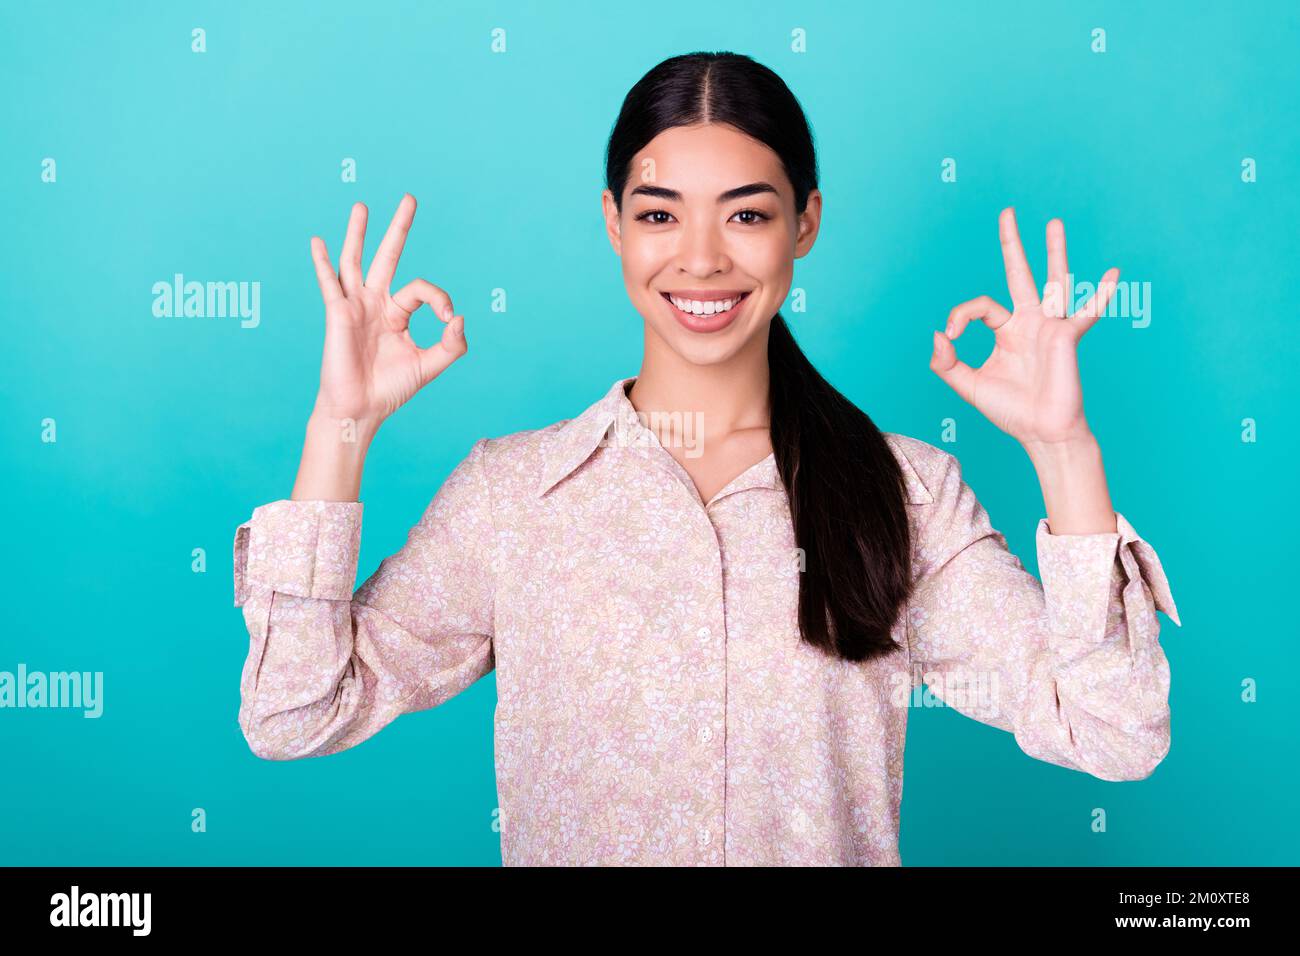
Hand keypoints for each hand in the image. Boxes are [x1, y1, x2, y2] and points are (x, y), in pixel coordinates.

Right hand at [308, 194, 467, 425]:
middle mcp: (375, 304)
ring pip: (356, 261)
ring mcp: (355, 306)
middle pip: (388, 256)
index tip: (448, 319)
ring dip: (359, 233)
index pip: (422, 289)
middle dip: (399, 228)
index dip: (439, 298)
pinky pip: (329, 283)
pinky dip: (323, 263)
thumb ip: (452, 345)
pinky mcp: (337, 314)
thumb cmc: (391, 389)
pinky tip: (318, 241)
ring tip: (362, 206)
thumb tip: (459, 316)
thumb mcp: (430, 366)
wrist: (361, 409)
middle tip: (410, 198)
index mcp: (397, 314)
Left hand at [929, 207, 1119, 446]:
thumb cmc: (1010, 411)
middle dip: (1012, 244)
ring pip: (1054, 281)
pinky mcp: (1067, 337)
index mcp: (1006, 331)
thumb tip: (936, 334)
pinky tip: (1114, 272)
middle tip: (1007, 212)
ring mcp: (1050, 326)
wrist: (1040, 432)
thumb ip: (946, 363)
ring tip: (1053, 223)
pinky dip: (1101, 294)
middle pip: (1020, 274)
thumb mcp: (968, 386)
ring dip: (1054, 252)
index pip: (979, 306)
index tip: (950, 337)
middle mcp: (1029, 322)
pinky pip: (1087, 312)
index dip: (959, 315)